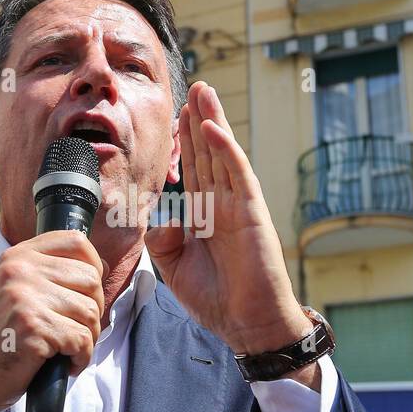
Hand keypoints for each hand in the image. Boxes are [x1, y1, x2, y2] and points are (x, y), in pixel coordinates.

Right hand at [0, 230, 104, 411]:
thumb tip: (103, 267)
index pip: (76, 242)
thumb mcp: (14, 292)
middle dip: (92, 311)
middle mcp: (20, 271)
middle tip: (76, 332)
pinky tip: (66, 363)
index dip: (94, 267)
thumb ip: (49, 274)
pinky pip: (82, 340)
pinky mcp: (33, 328)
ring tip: (67, 350)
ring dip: (87, 338)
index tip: (87, 292)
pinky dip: (80, 358)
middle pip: (91, 280)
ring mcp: (25, 299)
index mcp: (18, 257)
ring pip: (90, 312)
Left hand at [145, 82, 317, 385]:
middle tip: (192, 87)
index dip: (185, 143)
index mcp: (205, 216)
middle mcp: (222, 204)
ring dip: (212, 121)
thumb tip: (161, 218)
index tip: (175, 116)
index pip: (193, 170)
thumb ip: (164, 240)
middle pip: (208, 153)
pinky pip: (236, 174)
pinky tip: (212, 127)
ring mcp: (238, 205)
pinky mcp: (251, 212)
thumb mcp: (175, 268)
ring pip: (223, 154)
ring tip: (203, 91)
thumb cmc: (217, 299)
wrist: (247, 323)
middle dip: (198, 120)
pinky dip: (225, 149)